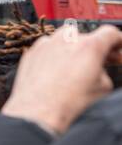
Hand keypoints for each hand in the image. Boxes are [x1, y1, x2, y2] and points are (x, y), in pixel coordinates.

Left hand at [0, 24, 121, 135]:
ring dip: (73, 50)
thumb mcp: (103, 87)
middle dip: (95, 47)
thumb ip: (104, 69)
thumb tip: (99, 67)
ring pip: (65, 40)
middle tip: (102, 60)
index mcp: (89, 46)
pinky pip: (48, 49)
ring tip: (76, 68)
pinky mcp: (31, 52)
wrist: (37, 111)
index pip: (110, 33)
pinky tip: (57, 73)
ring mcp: (46, 43)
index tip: (119, 47)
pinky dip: (55, 56)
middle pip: (86, 36)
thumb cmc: (71, 101)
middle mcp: (66, 39)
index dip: (118, 40)